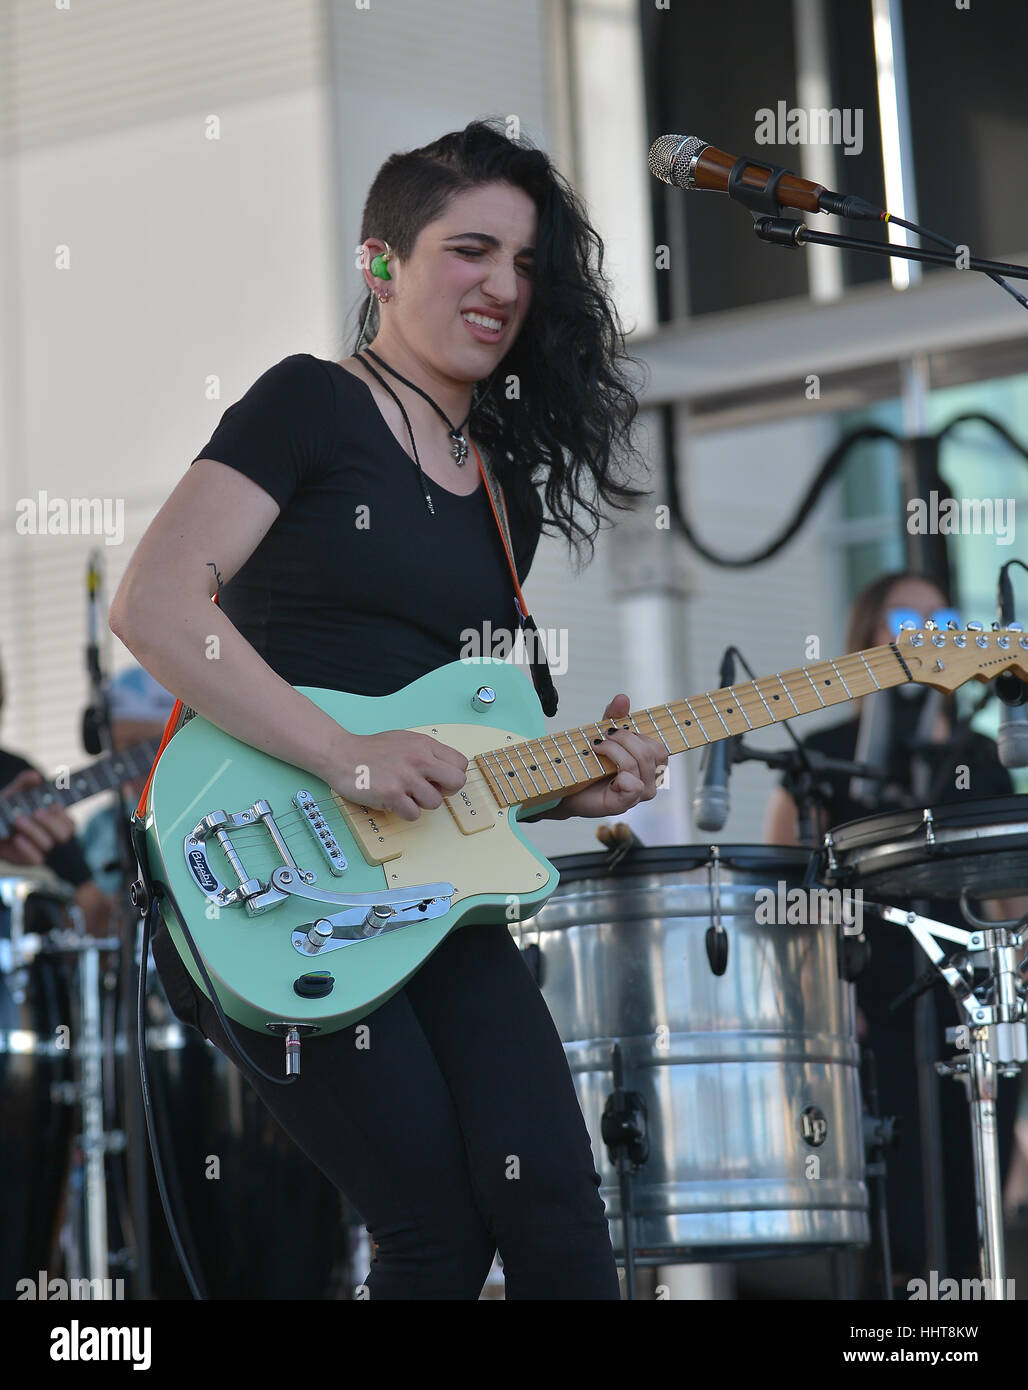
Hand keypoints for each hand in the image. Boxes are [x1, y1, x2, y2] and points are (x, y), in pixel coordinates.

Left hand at [0, 770, 76, 865]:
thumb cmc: (5, 809)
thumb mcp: (14, 793)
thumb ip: (24, 782)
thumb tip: (36, 777)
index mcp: (52, 821)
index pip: (70, 823)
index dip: (64, 815)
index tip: (53, 805)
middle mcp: (48, 836)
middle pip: (65, 834)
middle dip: (51, 823)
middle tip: (36, 812)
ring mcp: (39, 848)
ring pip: (48, 844)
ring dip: (34, 831)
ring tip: (18, 820)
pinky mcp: (27, 859)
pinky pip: (36, 859)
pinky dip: (28, 848)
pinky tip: (17, 838)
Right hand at [328, 729, 467, 821]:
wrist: (341, 754)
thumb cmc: (372, 750)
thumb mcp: (406, 741)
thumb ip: (427, 753)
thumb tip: (446, 771)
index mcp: (424, 745)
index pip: (460, 764)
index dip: (452, 775)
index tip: (438, 779)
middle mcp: (419, 759)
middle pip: (457, 783)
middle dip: (446, 791)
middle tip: (429, 790)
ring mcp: (406, 777)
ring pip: (435, 803)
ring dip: (421, 803)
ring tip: (404, 794)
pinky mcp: (392, 795)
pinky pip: (414, 814)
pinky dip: (404, 812)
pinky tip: (393, 801)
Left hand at [557, 694, 665, 819]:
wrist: (566, 787)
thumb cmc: (589, 764)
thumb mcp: (603, 734)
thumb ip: (614, 716)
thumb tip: (623, 698)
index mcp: (650, 766)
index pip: (659, 748)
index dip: (638, 735)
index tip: (613, 730)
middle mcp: (649, 782)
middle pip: (650, 753)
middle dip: (623, 739)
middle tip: (601, 738)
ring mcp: (638, 795)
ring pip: (637, 764)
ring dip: (613, 750)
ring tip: (596, 747)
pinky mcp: (623, 804)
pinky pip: (633, 784)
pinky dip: (618, 773)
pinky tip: (603, 771)